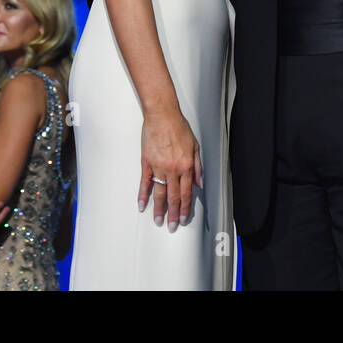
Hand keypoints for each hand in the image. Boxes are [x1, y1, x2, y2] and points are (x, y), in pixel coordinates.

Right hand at [139, 106, 202, 232]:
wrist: (162, 116)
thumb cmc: (179, 128)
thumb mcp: (195, 146)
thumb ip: (198, 166)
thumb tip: (199, 183)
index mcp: (186, 166)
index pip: (187, 193)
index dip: (186, 208)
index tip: (184, 218)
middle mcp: (173, 169)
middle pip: (173, 197)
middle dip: (173, 214)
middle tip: (172, 226)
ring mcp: (158, 167)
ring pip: (159, 193)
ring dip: (159, 209)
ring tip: (158, 220)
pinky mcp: (146, 163)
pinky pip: (145, 183)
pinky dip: (143, 195)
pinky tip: (142, 205)